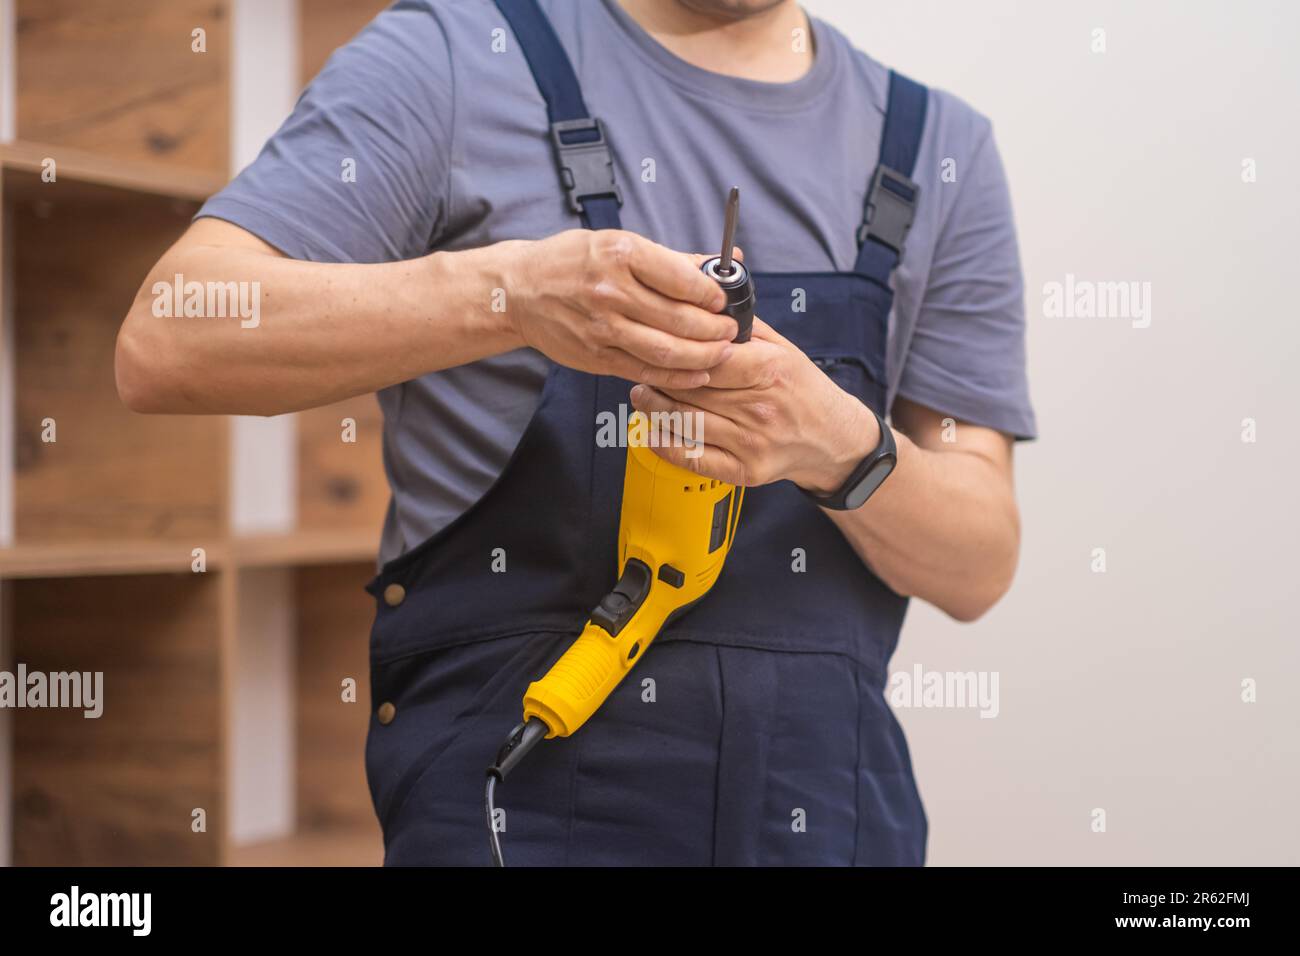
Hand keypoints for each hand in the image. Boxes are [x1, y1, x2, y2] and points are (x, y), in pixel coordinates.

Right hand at [501, 230, 739, 388]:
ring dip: (702, 356)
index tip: (723, 301)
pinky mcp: (596, 356)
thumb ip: (675, 259)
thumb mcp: (619, 244)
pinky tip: (697, 374)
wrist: (519, 291)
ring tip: (721, 352)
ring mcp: (602, 328)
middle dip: (714, 329)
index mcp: (621, 254)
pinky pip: (645, 370)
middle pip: (679, 319)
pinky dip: (677, 377)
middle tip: (730, 331)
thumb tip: (727, 261)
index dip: (712, 295)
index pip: (682, 280)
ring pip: (666, 350)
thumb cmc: (571, 262)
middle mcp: (610, 291)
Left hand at [628, 318, 880, 490]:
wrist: (832, 439)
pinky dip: (665, 445)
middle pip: (690, 388)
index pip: (708, 358)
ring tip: (642, 395)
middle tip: (641, 367)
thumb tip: (705, 295)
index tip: (659, 342)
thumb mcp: (782, 348)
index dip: (677, 350)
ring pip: (685, 422)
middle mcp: (761, 408)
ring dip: (654, 408)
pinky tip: (652, 431)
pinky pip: (693, 459)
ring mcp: (752, 442)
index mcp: (770, 370)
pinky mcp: (745, 471)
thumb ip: (742, 326)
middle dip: (659, 376)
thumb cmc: (802, 390)